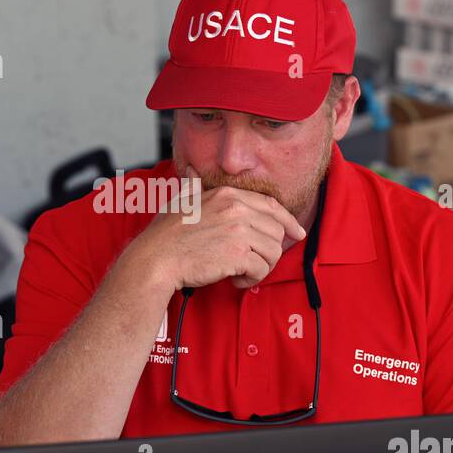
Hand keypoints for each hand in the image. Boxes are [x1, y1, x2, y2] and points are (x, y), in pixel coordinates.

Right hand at [126, 164, 305, 291]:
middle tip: (256, 262)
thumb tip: (191, 172)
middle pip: (276, 230)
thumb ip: (194, 186)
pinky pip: (261, 269)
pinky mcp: (238, 254)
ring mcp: (238, 230)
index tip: (296, 232)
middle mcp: (236, 208)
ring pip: (273, 251)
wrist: (155, 258)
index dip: (288, 221)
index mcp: (227, 194)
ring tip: (242, 272)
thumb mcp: (181, 201)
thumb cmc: (165, 234)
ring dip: (261, 267)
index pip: (272, 205)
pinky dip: (251, 279)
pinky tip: (236, 280)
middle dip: (271, 250)